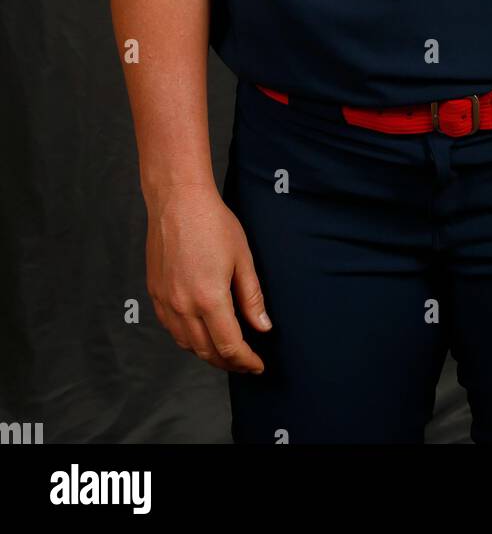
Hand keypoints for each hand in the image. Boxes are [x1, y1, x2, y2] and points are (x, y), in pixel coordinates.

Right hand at [145, 183, 270, 372]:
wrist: (177, 200)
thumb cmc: (213, 223)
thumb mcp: (243, 258)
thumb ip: (251, 297)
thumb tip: (262, 327)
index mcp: (209, 299)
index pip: (229, 345)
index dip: (246, 361)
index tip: (258, 365)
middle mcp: (183, 306)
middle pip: (206, 351)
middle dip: (228, 362)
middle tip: (245, 363)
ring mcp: (165, 300)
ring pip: (186, 343)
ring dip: (207, 353)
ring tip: (226, 351)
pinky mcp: (155, 292)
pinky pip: (171, 328)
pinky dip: (187, 338)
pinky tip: (200, 332)